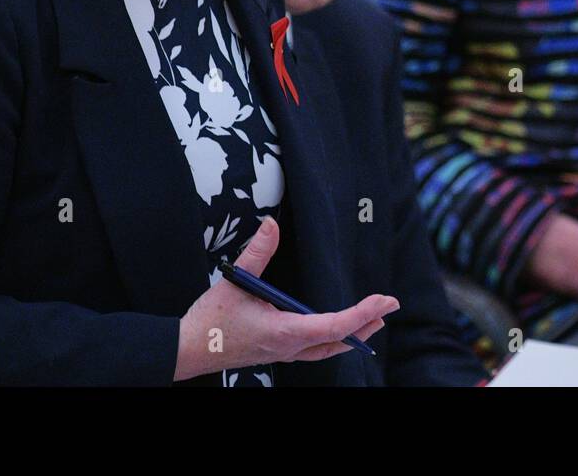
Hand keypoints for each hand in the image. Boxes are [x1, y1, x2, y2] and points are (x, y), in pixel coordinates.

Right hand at [173, 217, 398, 381]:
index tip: (384, 300)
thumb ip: (257, 252)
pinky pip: (313, 351)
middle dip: (367, 324)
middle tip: (389, 307)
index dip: (363, 313)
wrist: (188, 350)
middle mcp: (289, 347)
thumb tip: (271, 225)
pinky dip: (332, 340)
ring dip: (352, 335)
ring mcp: (283, 353)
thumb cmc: (210, 320)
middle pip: (339, 342)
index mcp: (285, 332)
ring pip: (327, 350)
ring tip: (372, 321)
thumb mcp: (235, 281)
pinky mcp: (275, 352)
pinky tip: (333, 332)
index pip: (336, 326)